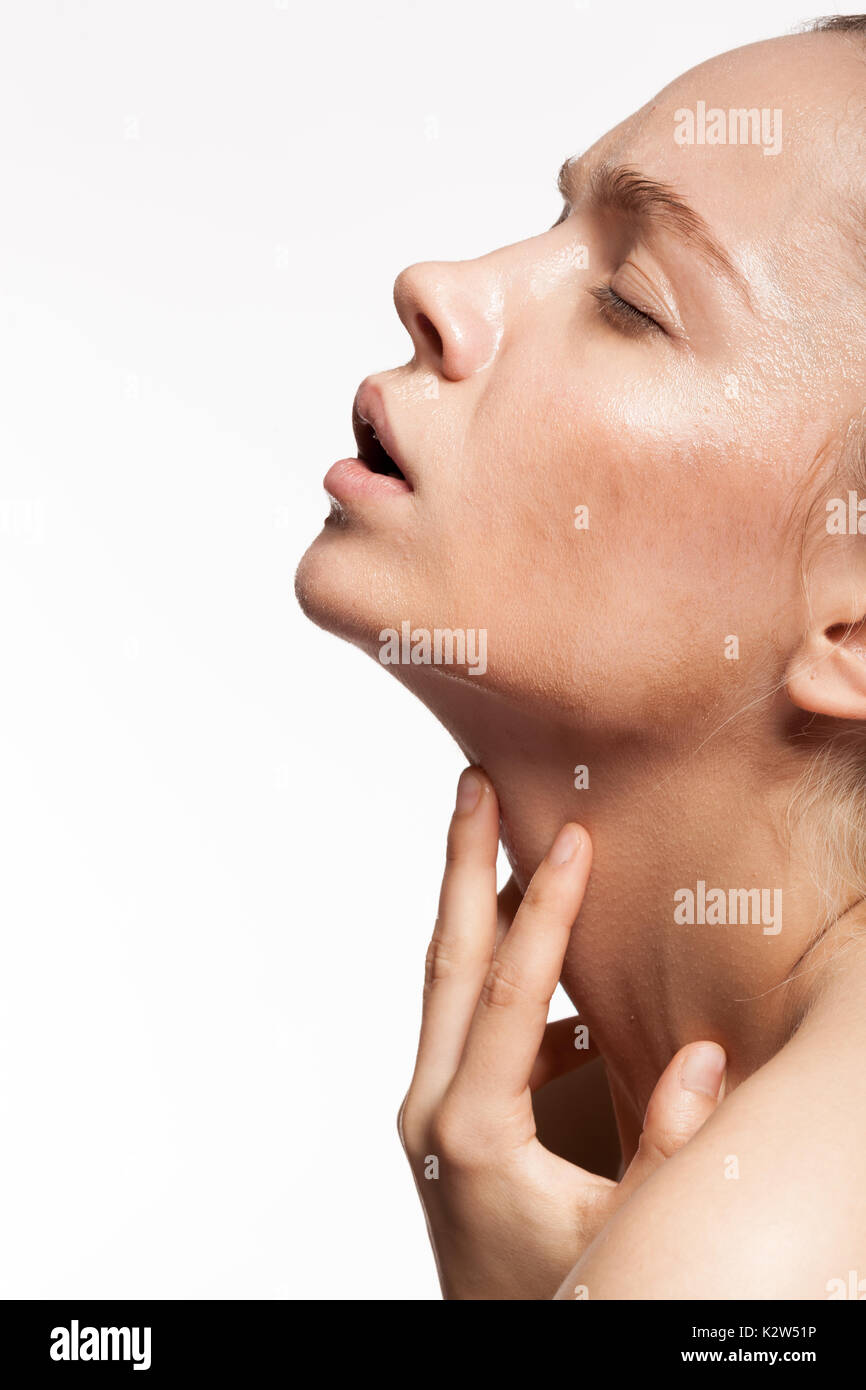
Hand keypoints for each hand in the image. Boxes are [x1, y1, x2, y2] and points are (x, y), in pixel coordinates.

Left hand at [398, 766, 727, 1299]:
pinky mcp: (445, 1119)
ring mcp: (431, 1112)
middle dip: (461, 864)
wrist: (490, 1353)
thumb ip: (667, 1153)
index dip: (543, 909)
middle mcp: (434, 1109)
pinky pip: (466, 1019)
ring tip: (488, 830)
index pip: (511, 993)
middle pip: (448, 962)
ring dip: (470, 905)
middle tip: (471, 781)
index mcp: (472, 1131)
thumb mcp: (623, 1234)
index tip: (568, 837)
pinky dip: (494, 966)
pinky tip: (529, 938)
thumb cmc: (560, 1302)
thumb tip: (702, 1058)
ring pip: (449, 985)